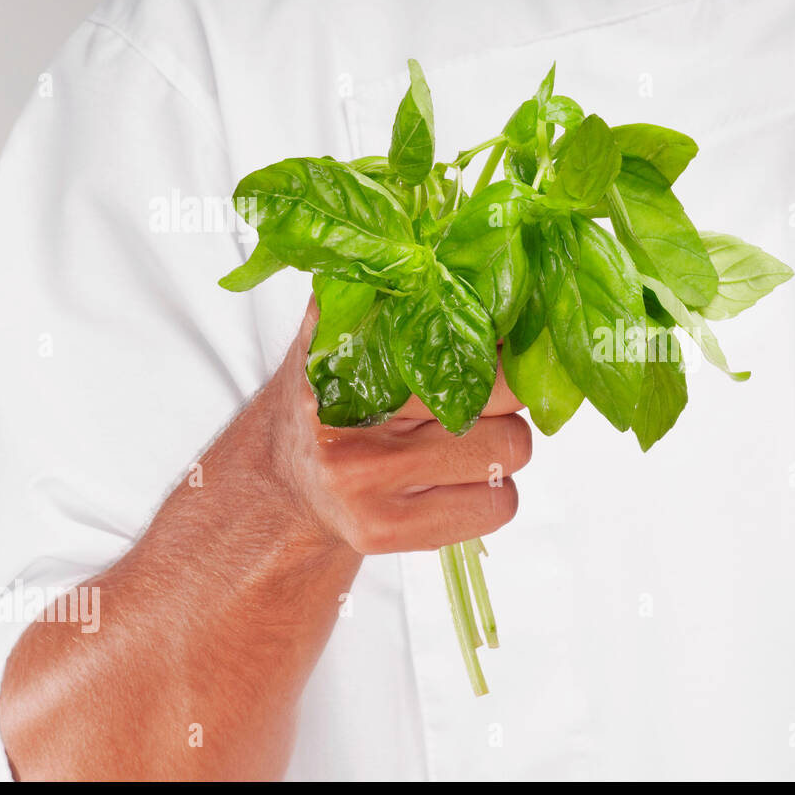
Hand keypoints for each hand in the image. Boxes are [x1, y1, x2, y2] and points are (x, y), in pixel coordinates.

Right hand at [270, 299, 532, 554]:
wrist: (285, 481)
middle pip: (500, 397)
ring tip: (463, 439)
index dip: (497, 340)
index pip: (464, 340)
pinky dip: (494, 493)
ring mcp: (363, 485)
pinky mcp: (385, 533)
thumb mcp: (347, 326)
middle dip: (504, 396)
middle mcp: (347, 424)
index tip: (498, 342)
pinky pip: (499, 507)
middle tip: (478, 397)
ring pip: (509, 451)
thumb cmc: (338, 394)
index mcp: (342, 358)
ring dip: (503, 445)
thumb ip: (397, 289)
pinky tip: (456, 481)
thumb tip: (477, 261)